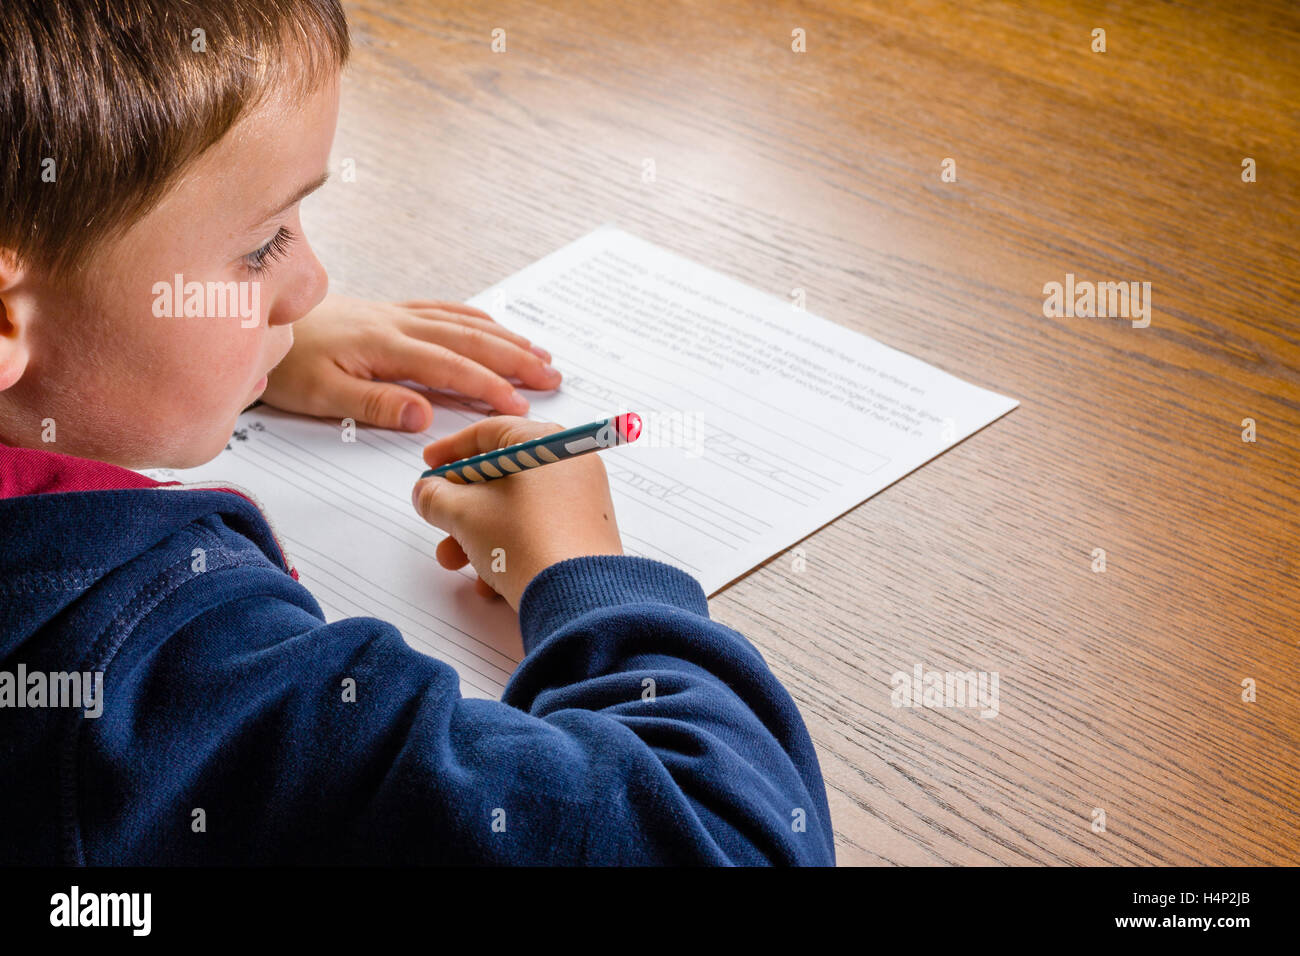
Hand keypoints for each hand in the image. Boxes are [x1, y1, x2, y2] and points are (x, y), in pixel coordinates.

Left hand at [261, 294, 561, 429]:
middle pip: (469, 340)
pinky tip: (494, 327)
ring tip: (539, 353)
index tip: (519, 405)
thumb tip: (422, 414)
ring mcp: (396, 314)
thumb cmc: (286, 363)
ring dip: (505, 338)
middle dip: (514, 359)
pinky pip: (444, 310)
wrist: (253, 319)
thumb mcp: (321, 396)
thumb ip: (375, 404)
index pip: (450, 368)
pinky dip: (477, 319)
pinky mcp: (390, 311)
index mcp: (384, 346)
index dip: (488, 387)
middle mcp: (397, 323)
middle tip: (552, 377)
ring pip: (463, 323)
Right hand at [411, 417, 623, 609]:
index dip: (452, 450)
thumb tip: (426, 492)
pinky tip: (489, 580)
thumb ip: (435, 496)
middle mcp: (571, 465)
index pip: (490, 434)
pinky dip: (510, 550)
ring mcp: (583, 500)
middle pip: (503, 475)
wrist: (576, 595)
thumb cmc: (524, 541)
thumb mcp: (464, 513)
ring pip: (517, 509)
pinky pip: (539, 532)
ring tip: (455, 561)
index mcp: (547, 443)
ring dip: (478, 535)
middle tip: (438, 519)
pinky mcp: (587, 534)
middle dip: (461, 505)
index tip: (429, 465)